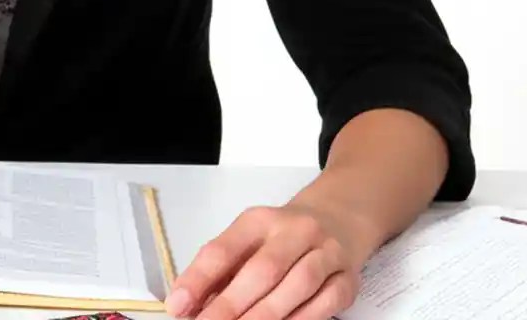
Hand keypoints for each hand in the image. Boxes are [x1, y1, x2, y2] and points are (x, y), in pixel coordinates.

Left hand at [165, 203, 377, 319]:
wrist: (338, 218)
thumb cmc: (281, 237)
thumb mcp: (247, 240)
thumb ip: (218, 271)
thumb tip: (185, 305)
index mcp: (258, 220)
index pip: (222, 250)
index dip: (198, 280)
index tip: (177, 307)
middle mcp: (294, 231)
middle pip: (262, 270)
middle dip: (231, 305)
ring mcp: (327, 252)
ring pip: (297, 286)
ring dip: (265, 316)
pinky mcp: (349, 277)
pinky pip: (327, 302)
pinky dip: (302, 319)